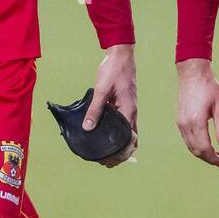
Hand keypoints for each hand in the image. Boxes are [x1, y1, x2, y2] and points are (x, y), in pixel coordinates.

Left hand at [84, 43, 136, 167]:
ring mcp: (129, 108)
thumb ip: (94, 110)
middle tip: (107, 162)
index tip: (111, 161)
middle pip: (131, 139)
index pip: (130, 139)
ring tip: (107, 153)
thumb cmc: (113, 70)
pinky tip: (106, 133)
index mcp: (128, 111)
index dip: (122, 153)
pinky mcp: (125, 103)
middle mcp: (131, 112)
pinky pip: (123, 122)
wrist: (121, 55)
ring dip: (120, 144)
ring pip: (127, 132)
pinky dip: (118, 132)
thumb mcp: (101, 90)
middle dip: (122, 153)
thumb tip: (87, 128)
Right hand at [175, 58, 218, 166]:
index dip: (213, 158)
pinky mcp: (179, 119)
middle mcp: (185, 124)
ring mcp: (180, 122)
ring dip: (201, 153)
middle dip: (208, 158)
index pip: (204, 148)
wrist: (192, 73)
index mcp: (196, 121)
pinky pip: (186, 138)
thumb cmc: (208, 86)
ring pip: (190, 146)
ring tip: (214, 154)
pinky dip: (195, 145)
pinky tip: (205, 143)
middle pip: (195, 150)